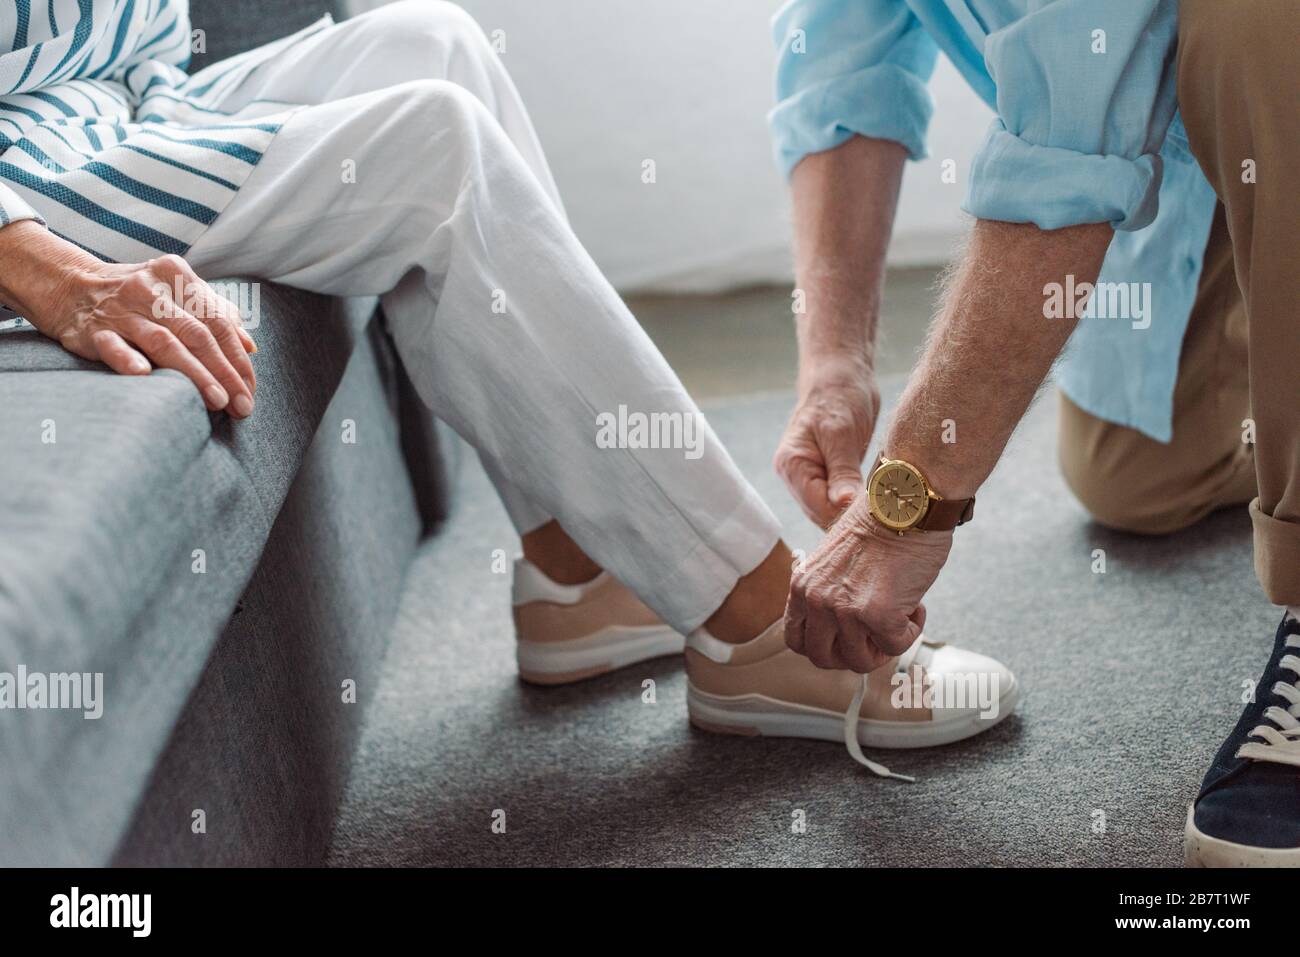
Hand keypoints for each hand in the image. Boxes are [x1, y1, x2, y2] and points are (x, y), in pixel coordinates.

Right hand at [1, 222, 256, 415]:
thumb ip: (215, 314)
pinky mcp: (93, 330)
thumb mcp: (176, 293)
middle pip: (197, 334)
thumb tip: (250, 346)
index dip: (238, 359)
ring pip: (164, 342)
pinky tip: (145, 375)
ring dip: (194, 373)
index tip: (251, 390)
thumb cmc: (138, 296)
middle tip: (241, 405)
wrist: (68, 285)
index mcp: (177, 276)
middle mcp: (150, 289)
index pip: (218, 322)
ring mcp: (120, 310)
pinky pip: (113, 345)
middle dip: (224, 373)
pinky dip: (128, 359)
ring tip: (217, 401)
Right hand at [774, 357, 878, 527]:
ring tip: (882, 503)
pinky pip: (839, 500)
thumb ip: (842, 471)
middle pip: (822, 514)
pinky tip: (875, 497)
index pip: (818, 507)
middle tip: (886, 509)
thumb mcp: (842, 433)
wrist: (842, 375)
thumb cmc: (839, 396)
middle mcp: (795, 476)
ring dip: (854, 510)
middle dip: (850, 514)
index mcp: (792, 465)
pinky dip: (856, 502)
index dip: (847, 514)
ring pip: (831, 511)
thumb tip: (843, 504)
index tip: (878, 511)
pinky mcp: (827, 476)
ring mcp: (810, 478)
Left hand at [784, 498, 952, 673]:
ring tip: (899, 614)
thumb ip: (828, 591)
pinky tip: (915, 605)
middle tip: (875, 636)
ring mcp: (845, 610)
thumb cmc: (878, 525)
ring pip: (861, 661)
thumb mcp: (833, 560)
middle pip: (823, 659)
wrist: (904, 502)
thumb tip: (842, 626)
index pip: (796, 640)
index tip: (845, 638)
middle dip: (852, 654)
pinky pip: (896, 646)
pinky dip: (911, 631)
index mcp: (802, 586)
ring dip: (885, 644)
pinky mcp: (879, 615)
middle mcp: (817, 600)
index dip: (823, 646)